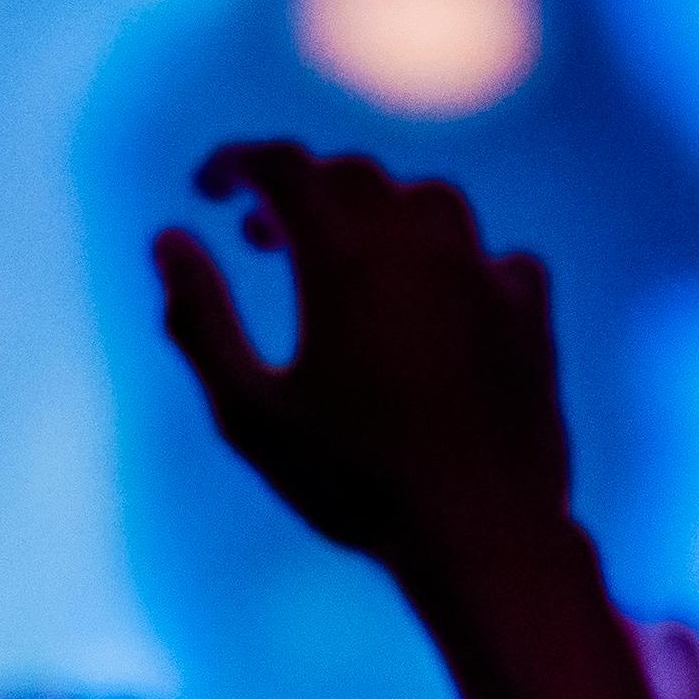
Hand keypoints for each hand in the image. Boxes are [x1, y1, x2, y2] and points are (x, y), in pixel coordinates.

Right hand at [155, 144, 574, 597]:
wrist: (482, 535)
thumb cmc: (354, 481)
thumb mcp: (248, 411)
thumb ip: (200, 319)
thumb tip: (168, 241)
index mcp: (344, 260)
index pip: (283, 166)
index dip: (237, 163)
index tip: (209, 189)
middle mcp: (420, 248)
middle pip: (353, 176)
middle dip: (299, 189)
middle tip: (261, 237)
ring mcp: (484, 277)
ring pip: (429, 201)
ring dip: (377, 213)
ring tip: (349, 261)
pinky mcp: (530, 316)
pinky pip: (496, 256)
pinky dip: (457, 260)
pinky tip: (441, 299)